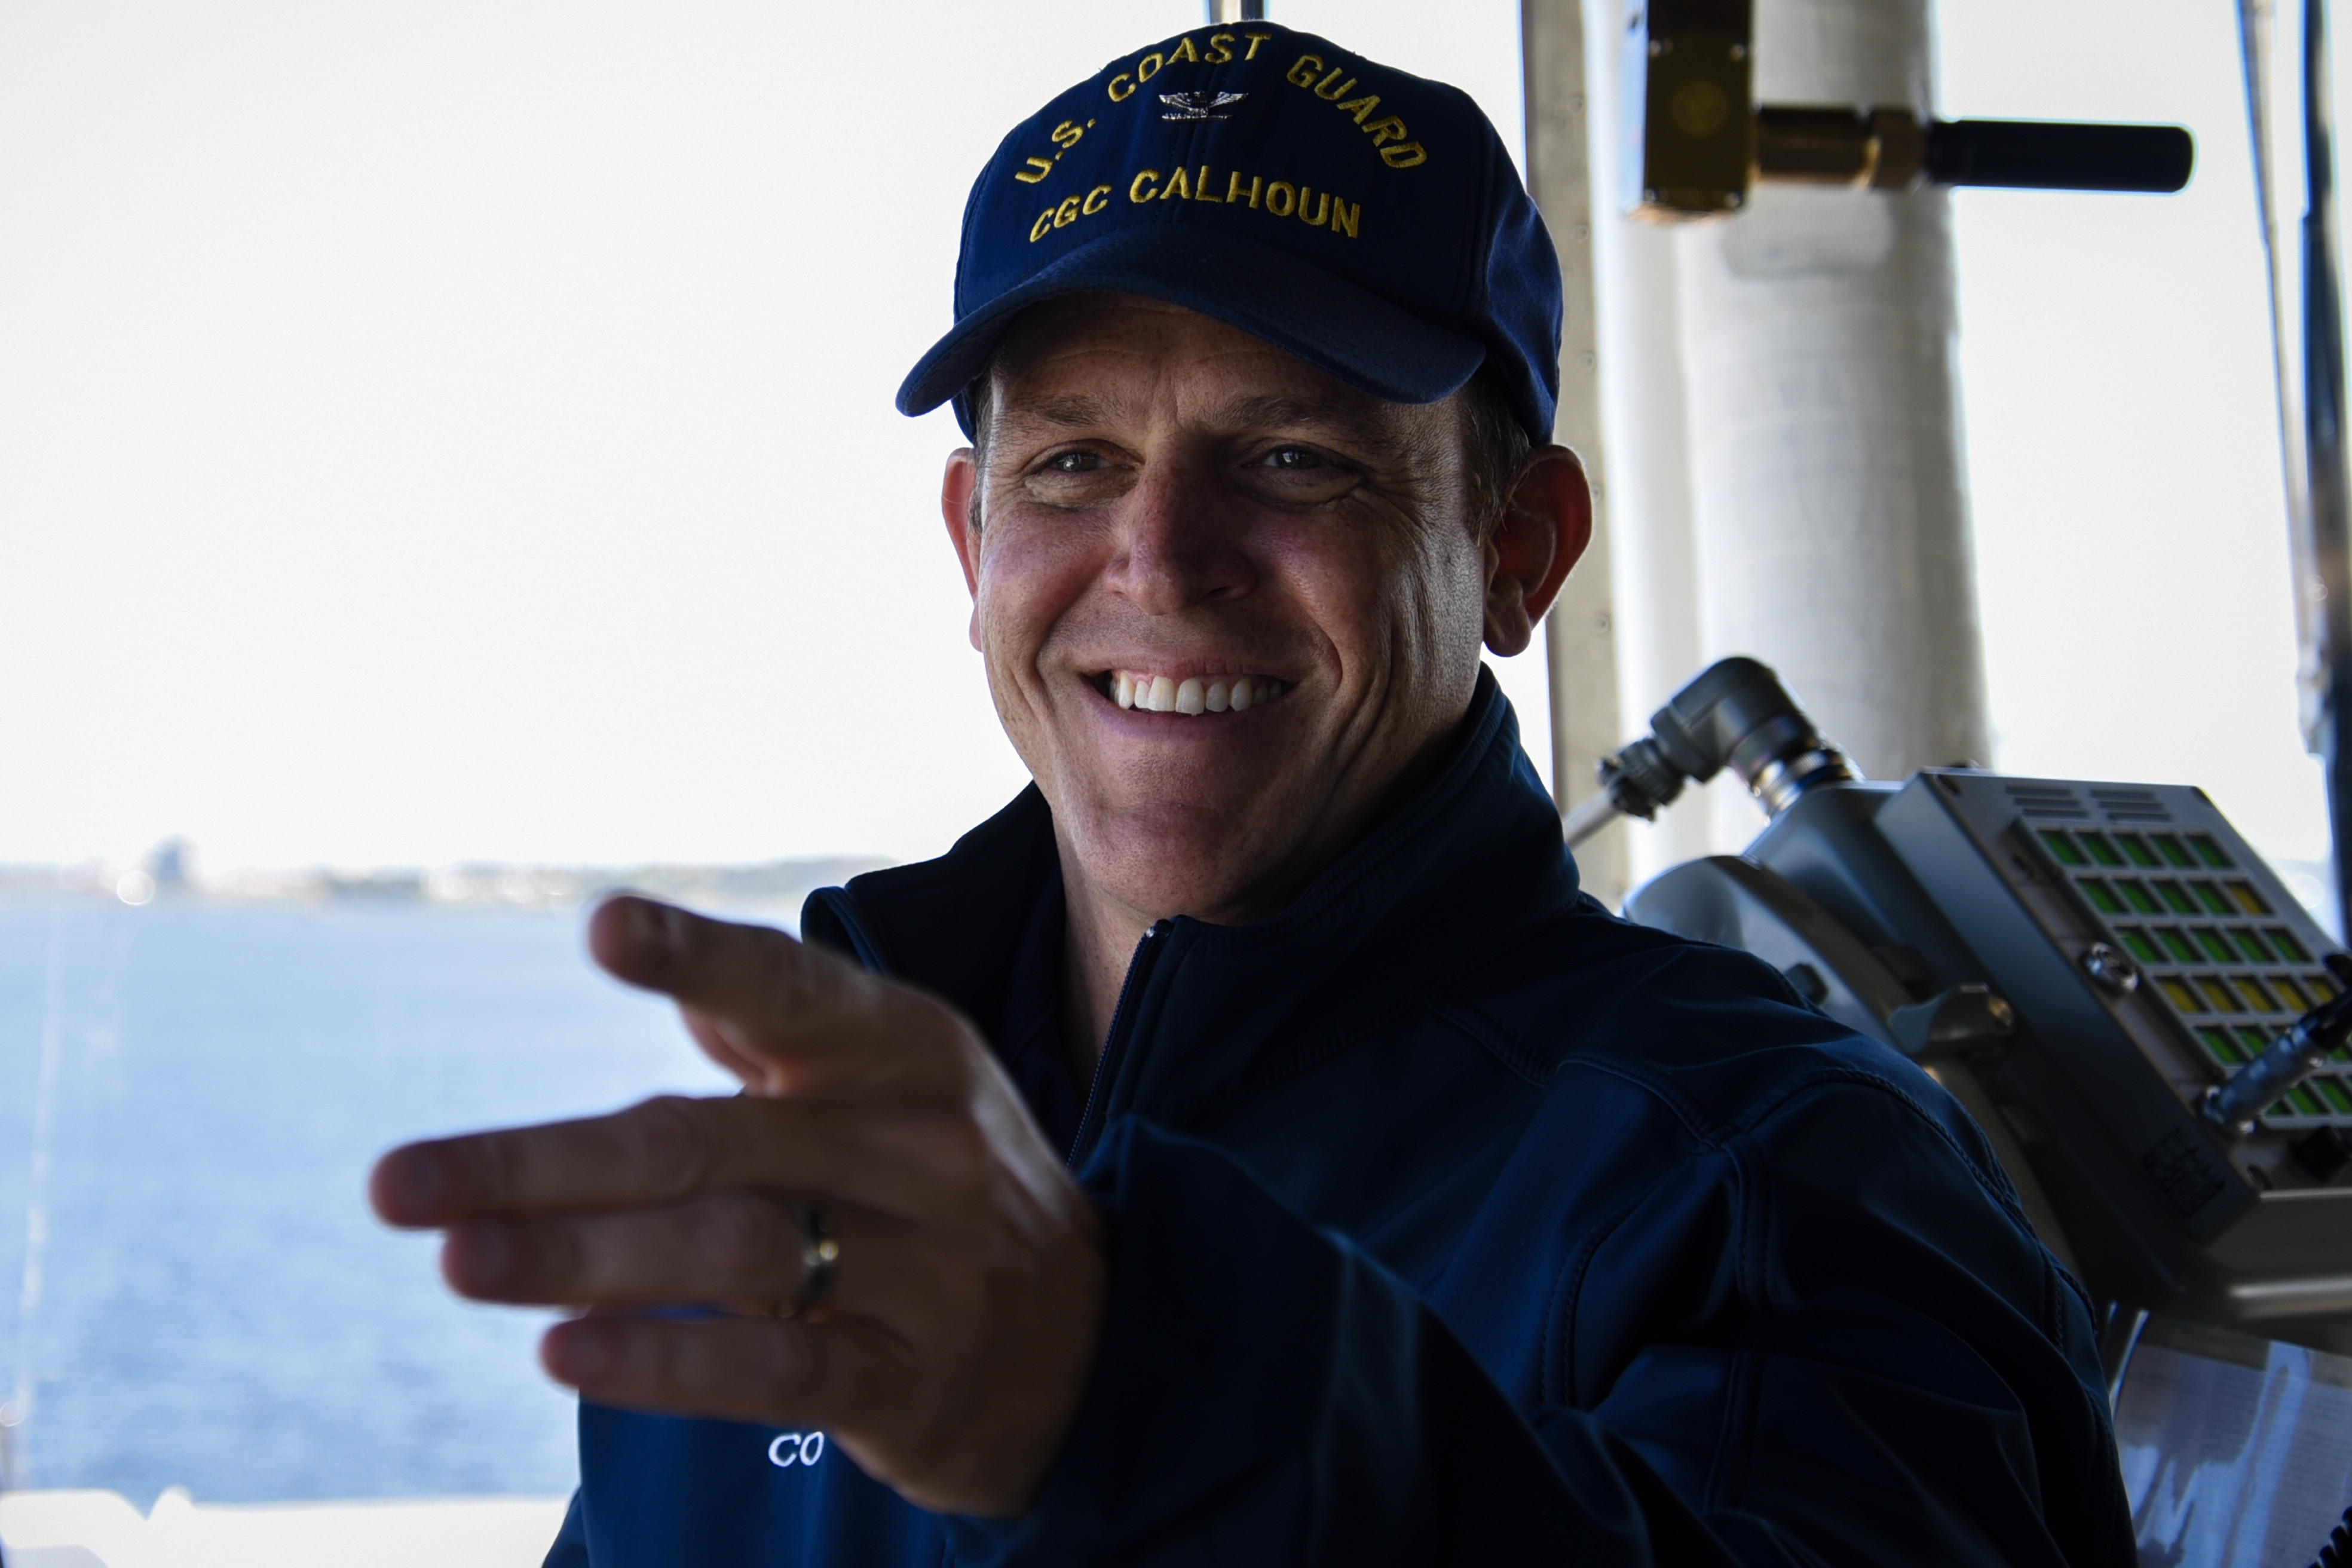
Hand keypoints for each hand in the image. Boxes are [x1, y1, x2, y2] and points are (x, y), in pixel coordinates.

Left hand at [367, 895, 1107, 1516]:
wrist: (1100, 1344)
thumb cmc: (948, 1190)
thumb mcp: (897, 1086)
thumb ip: (782, 1032)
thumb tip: (658, 950)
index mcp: (910, 1051)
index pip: (794, 994)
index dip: (697, 958)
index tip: (600, 929)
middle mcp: (923, 1147)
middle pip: (709, 1143)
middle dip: (541, 1164)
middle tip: (396, 1185)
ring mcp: (927, 1268)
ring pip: (733, 1251)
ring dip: (578, 1260)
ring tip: (455, 1264)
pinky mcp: (915, 1383)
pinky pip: (780, 1367)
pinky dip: (668, 1359)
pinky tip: (569, 1355)